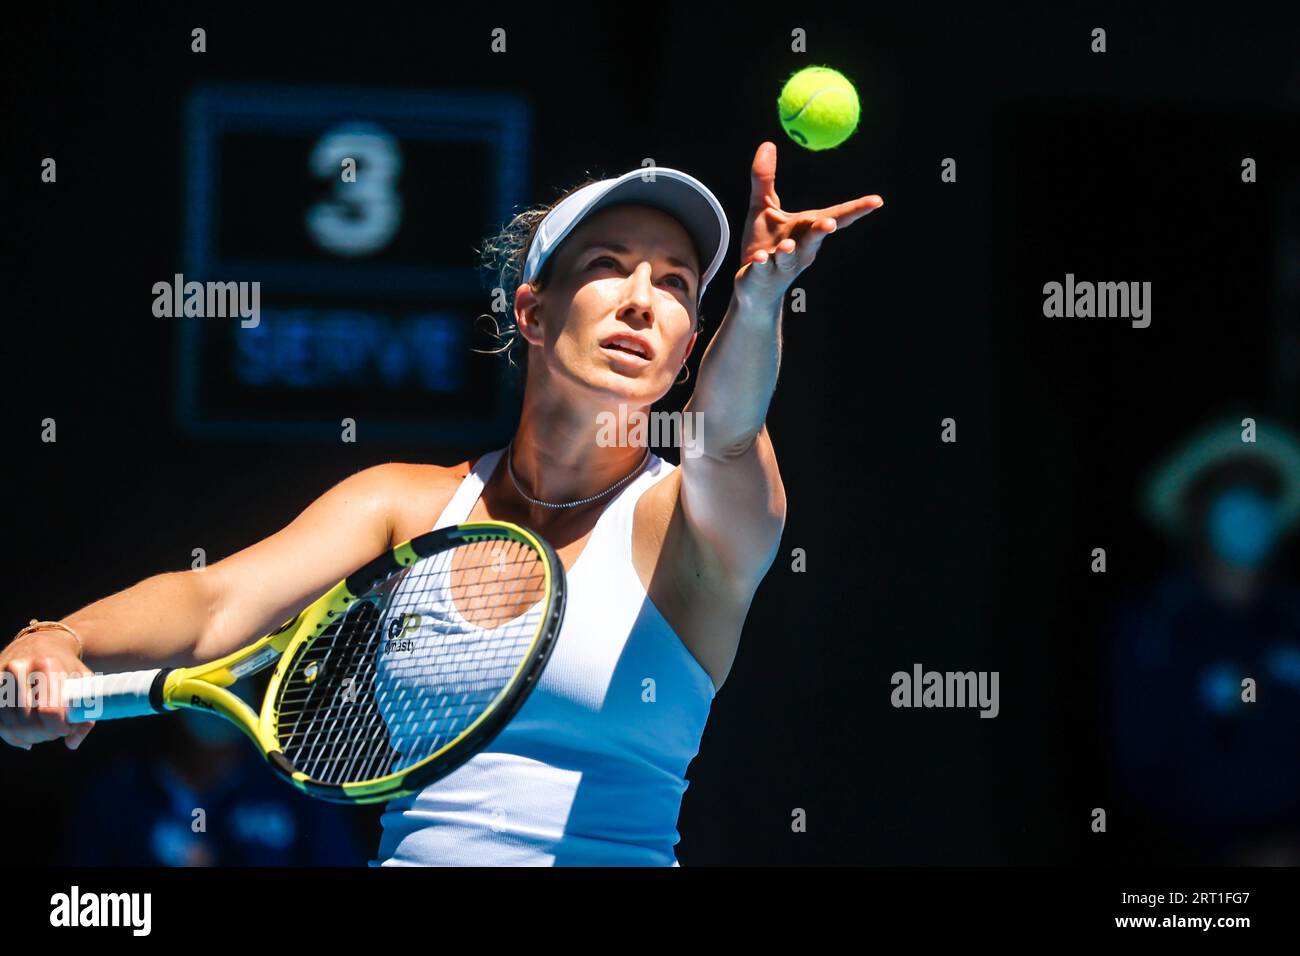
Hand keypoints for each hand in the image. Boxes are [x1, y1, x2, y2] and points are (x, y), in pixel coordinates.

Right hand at [0, 630, 95, 750]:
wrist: (40, 644)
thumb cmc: (66, 667)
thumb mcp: (84, 682)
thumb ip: (86, 712)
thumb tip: (72, 743)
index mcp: (48, 664)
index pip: (50, 710)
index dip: (59, 728)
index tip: (66, 729)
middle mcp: (20, 668)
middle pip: (28, 721)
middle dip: (44, 735)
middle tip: (54, 734)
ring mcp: (0, 676)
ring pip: (10, 724)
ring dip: (27, 737)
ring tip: (41, 735)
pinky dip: (10, 735)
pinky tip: (23, 738)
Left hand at [732, 141, 882, 307]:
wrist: (752, 286)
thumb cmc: (765, 245)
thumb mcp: (762, 208)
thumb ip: (765, 179)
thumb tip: (768, 144)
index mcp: (807, 230)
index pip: (836, 217)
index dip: (856, 210)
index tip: (877, 201)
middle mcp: (801, 249)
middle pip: (815, 238)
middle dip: (822, 231)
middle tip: (830, 223)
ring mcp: (783, 265)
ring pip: (789, 257)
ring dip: (789, 251)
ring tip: (786, 245)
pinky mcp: (763, 277)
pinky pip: (763, 269)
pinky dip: (762, 264)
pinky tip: (760, 258)